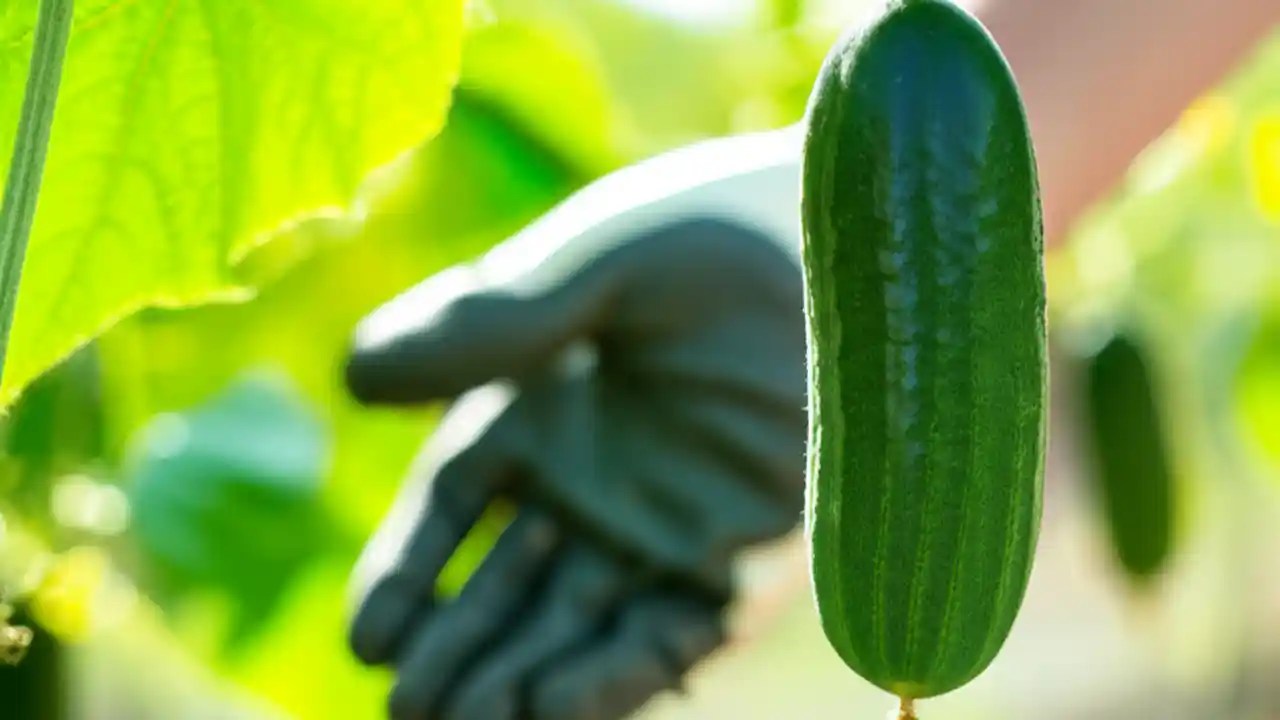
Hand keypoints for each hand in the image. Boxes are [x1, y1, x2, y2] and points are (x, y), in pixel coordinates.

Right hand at [345, 133, 806, 718]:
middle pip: (508, 589)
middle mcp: (599, 478)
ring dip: (525, 681)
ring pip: (579, 628)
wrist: (865, 247)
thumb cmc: (725, 233)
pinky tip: (554, 709)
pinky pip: (673, 636)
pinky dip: (616, 678)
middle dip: (458, 652)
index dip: (409, 574)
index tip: (369, 637)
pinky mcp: (750, 563)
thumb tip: (352, 378)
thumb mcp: (598, 266)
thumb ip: (490, 321)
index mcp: (544, 406)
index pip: (453, 509)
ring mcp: (672, 526)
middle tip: (409, 712)